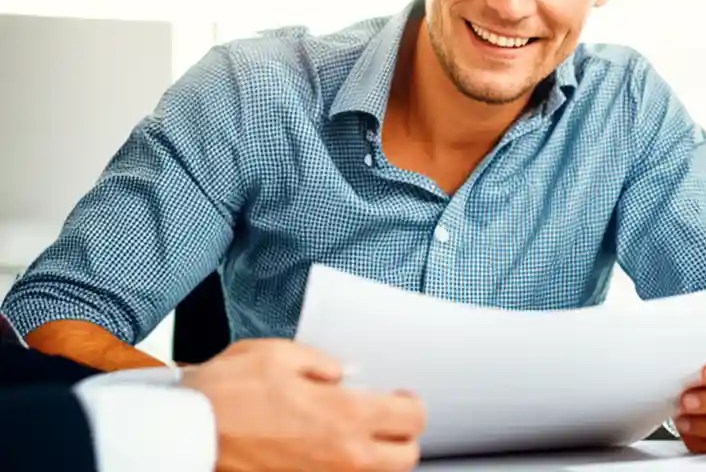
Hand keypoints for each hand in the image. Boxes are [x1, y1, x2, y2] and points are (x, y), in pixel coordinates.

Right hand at [182, 339, 426, 471]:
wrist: (182, 434)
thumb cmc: (225, 395)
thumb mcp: (280, 356)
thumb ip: (322, 364)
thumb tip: (341, 376)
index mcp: (345, 416)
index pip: (413, 419)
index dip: (412, 405)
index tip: (401, 398)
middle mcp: (342, 458)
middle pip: (406, 459)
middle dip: (403, 438)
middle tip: (386, 421)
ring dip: (375, 460)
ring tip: (354, 439)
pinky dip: (340, 471)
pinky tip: (324, 456)